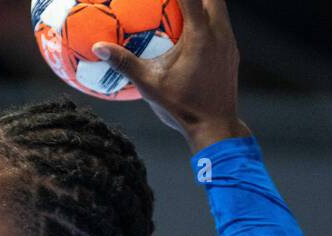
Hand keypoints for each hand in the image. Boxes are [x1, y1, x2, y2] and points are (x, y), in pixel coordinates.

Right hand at [92, 0, 250, 151]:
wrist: (215, 126)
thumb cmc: (182, 107)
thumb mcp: (149, 85)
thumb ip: (125, 63)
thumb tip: (99, 48)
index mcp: (201, 34)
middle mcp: (220, 33)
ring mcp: (229, 42)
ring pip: (220, 9)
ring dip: (204, 3)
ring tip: (184, 7)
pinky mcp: (232, 53)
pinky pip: (222, 26)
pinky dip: (209, 20)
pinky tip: (195, 31)